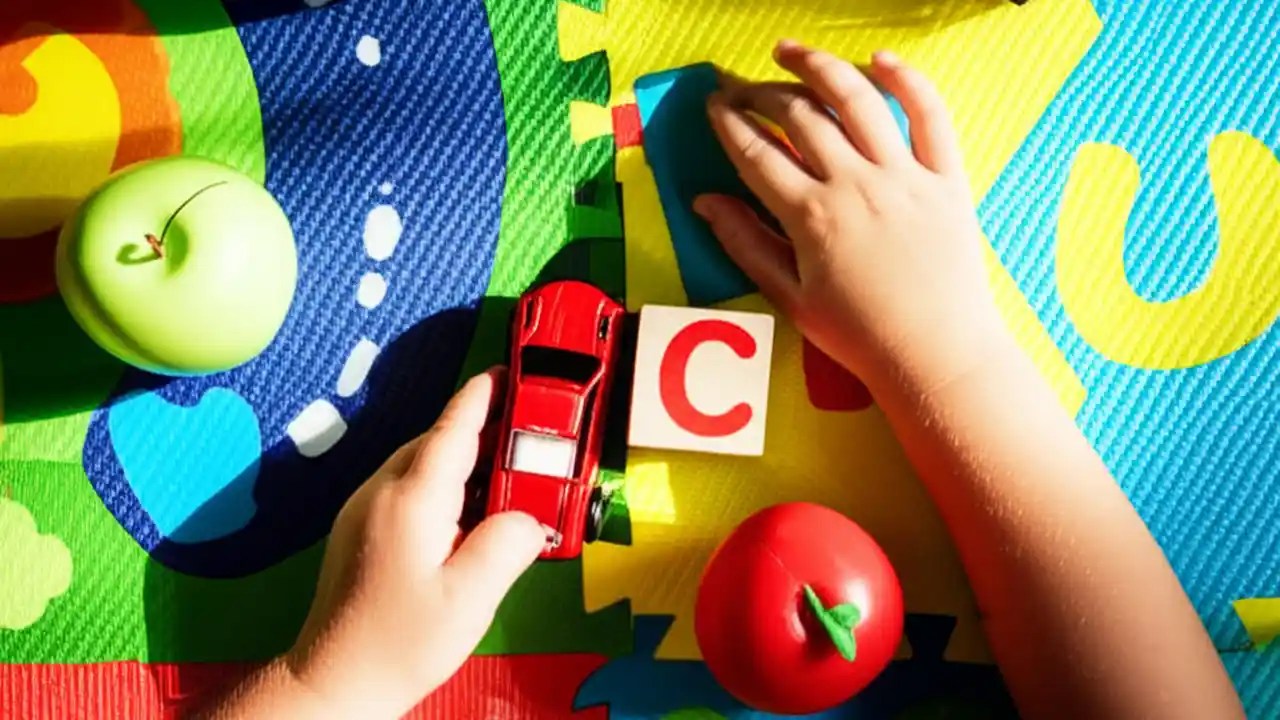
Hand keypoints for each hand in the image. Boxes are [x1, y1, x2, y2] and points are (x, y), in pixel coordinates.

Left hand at [280, 369, 544, 717]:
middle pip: (438, 443)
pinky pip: (408, 487)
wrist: (333, 682)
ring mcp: (363, 509)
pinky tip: (467, 513)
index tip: (508, 373)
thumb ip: (509, 544)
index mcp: (411, 499)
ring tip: (506, 478)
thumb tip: (529, 516)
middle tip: (530, 438)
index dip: (483, 397)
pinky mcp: (359, 529)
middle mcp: (381, 492)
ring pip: (421, 464)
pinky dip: (443, 485)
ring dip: (464, 461)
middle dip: (484, 432)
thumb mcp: (471, 598)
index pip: (454, 429)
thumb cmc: (400, 644)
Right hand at [696, 41, 1009, 391]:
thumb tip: (703, 201)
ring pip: (857, 99)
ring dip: (819, 67)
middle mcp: (856, 185)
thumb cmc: (859, 335)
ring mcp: (905, 177)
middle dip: (761, 92)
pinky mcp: (947, 178)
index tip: (713, 105)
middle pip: (800, 117)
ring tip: (790, 52)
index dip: (730, 123)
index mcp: (812, 217)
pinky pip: (930, 114)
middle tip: (739, 85)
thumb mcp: (790, 297)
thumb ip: (745, 243)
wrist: (936, 356)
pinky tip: (880, 59)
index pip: (758, 152)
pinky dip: (906, 80)